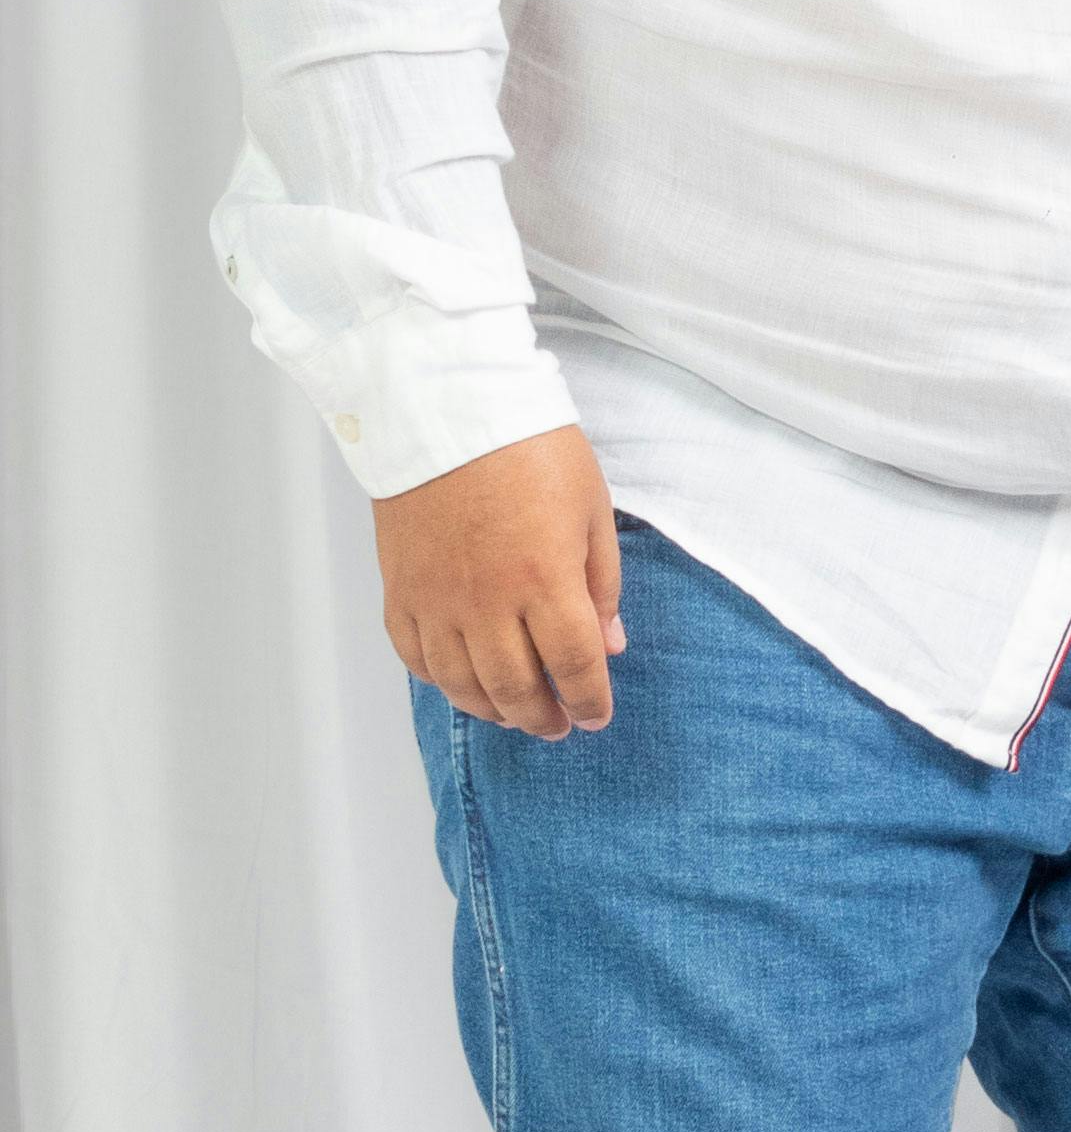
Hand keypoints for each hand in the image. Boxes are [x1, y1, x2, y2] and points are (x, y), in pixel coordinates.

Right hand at [375, 426, 625, 739]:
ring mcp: (437, 601)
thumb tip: (610, 644)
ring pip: (463, 684)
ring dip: (493, 710)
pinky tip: (461, 682)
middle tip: (558, 725)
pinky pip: (416, 657)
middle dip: (543, 718)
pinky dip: (441, 681)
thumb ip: (601, 583)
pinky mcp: (400, 590)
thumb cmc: (528, 446)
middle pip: (517, 688)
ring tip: (515, 714)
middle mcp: (488, 602)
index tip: (596, 715)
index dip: (589, 701)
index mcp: (545, 580)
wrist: (445, 406)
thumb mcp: (590, 507)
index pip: (574, 667)